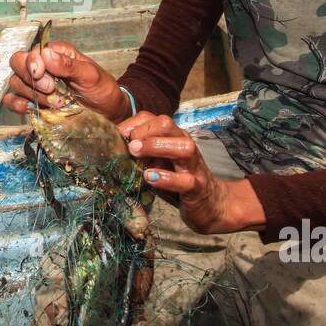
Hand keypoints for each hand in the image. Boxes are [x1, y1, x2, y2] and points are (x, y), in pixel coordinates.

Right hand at [2, 36, 127, 119]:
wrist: (106, 114)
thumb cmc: (101, 89)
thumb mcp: (91, 75)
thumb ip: (69, 65)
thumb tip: (46, 55)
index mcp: (56, 53)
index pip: (32, 52)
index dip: (33, 64)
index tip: (46, 79)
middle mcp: (43, 66)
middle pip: (18, 64)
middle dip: (32, 79)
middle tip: (51, 90)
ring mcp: (36, 85)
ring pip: (15, 83)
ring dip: (32, 95)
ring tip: (55, 104)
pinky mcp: (32, 102)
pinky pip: (12, 100)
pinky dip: (17, 105)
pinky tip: (31, 109)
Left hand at [119, 113, 263, 233]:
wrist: (210, 205)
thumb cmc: (177, 181)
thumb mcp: (158, 163)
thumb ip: (141, 154)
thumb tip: (114, 147)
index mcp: (174, 138)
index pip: (154, 119)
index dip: (133, 124)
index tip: (118, 136)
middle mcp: (185, 146)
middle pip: (168, 125)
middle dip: (145, 131)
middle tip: (129, 145)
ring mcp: (193, 167)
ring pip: (183, 147)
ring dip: (156, 147)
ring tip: (136, 153)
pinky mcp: (197, 188)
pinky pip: (185, 180)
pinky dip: (166, 178)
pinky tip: (149, 177)